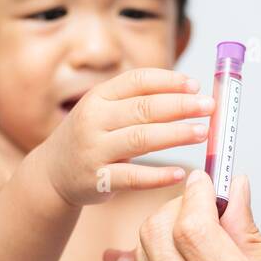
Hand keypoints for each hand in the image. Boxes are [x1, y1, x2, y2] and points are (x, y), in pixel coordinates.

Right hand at [40, 67, 214, 207]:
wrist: (52, 173)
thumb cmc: (92, 138)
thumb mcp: (104, 111)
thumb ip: (137, 101)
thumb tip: (189, 91)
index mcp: (98, 97)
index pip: (137, 81)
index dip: (169, 81)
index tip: (195, 85)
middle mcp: (94, 120)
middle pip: (143, 108)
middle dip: (180, 105)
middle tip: (208, 107)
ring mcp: (94, 150)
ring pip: (140, 139)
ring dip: (175, 135)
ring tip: (202, 132)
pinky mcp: (97, 179)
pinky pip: (132, 177)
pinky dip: (157, 176)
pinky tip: (179, 174)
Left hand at [103, 170, 260, 260]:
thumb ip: (254, 240)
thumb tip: (235, 190)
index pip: (194, 224)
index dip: (196, 192)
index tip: (206, 180)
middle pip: (156, 235)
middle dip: (174, 209)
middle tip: (199, 208)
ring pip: (140, 260)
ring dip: (161, 238)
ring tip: (193, 243)